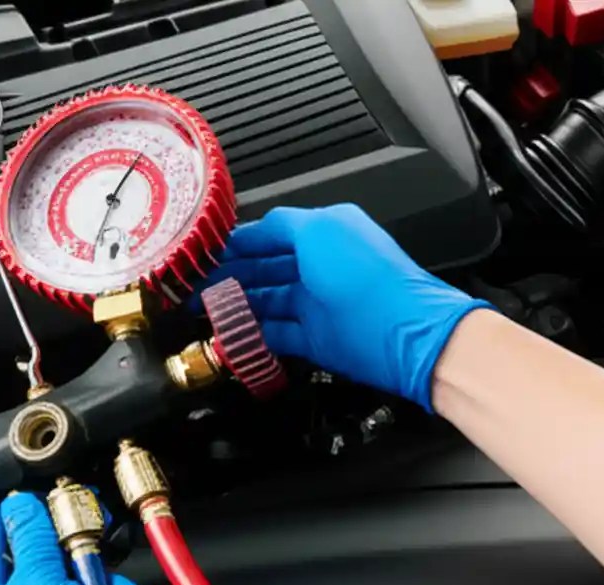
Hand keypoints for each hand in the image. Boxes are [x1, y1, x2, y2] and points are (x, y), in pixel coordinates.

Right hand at [206, 204, 491, 411]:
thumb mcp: (319, 231)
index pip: (272, 234)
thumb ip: (283, 225)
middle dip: (231, 275)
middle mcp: (322, 268)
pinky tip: (231, 335)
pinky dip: (253, 336)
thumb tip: (256, 227)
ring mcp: (320, 305)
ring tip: (205, 310)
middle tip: (198, 285)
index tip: (207, 252)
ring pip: (267, 303)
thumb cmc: (368, 278)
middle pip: (266, 269)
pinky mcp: (319, 340)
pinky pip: (277, 336)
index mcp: (325, 234)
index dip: (239, 242)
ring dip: (237, 306)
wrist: (405, 335)